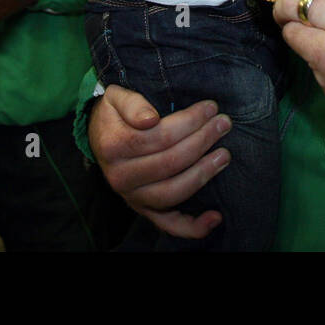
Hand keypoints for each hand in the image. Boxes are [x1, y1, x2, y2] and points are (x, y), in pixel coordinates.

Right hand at [89, 85, 231, 238]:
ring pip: (173, 191)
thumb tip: (151, 119)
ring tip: (224, 155)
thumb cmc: (115, 114)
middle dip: (202, 141)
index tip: (210, 108)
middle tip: (223, 124)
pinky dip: (193, 227)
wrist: (100, 136)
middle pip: (170, 162)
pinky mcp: (143, 209)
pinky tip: (215, 217)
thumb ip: (132, 104)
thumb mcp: (116, 97)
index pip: (159, 136)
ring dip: (203, 174)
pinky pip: (168, 224)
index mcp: (113, 147)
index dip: (189, 121)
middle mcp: (121, 177)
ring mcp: (132, 197)